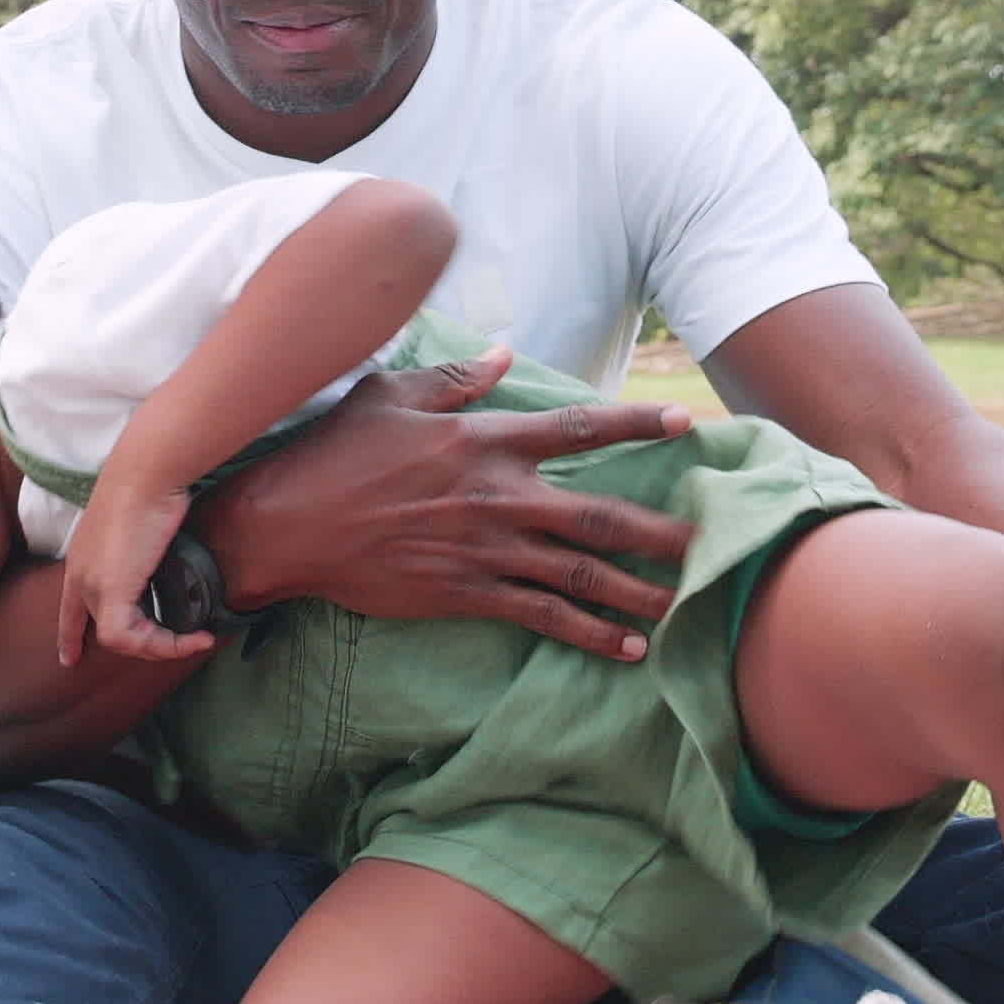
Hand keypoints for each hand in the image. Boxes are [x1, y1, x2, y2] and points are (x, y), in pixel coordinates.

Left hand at [59, 475, 217, 667]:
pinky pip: (131, 637)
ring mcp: (92, 583)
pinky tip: (193, 638)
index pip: (68, 606)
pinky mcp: (112, 590)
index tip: (69, 657)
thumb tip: (166, 560)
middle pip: (96, 628)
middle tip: (172, 650)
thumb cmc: (149, 486)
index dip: (69, 634)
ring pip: (118, 639)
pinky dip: (165, 644)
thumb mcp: (140, 525)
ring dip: (161, 645)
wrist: (146, 473)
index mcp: (82, 557)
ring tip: (193, 640)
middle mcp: (80, 574)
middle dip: (133, 647)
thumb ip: (143, 550)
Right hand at [187, 345, 699, 661]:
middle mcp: (497, 496)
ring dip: (639, 590)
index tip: (681, 423)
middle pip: (599, 514)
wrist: (288, 525)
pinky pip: (542, 615)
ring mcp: (485, 549)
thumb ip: (455, 379)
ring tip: (688, 603)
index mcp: (483, 441)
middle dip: (661, 531)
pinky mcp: (466, 593)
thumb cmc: (333, 453)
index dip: (633, 423)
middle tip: (715, 541)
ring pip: (580, 572)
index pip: (577, 429)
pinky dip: (589, 633)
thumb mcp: (389, 396)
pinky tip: (628, 648)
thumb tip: (504, 355)